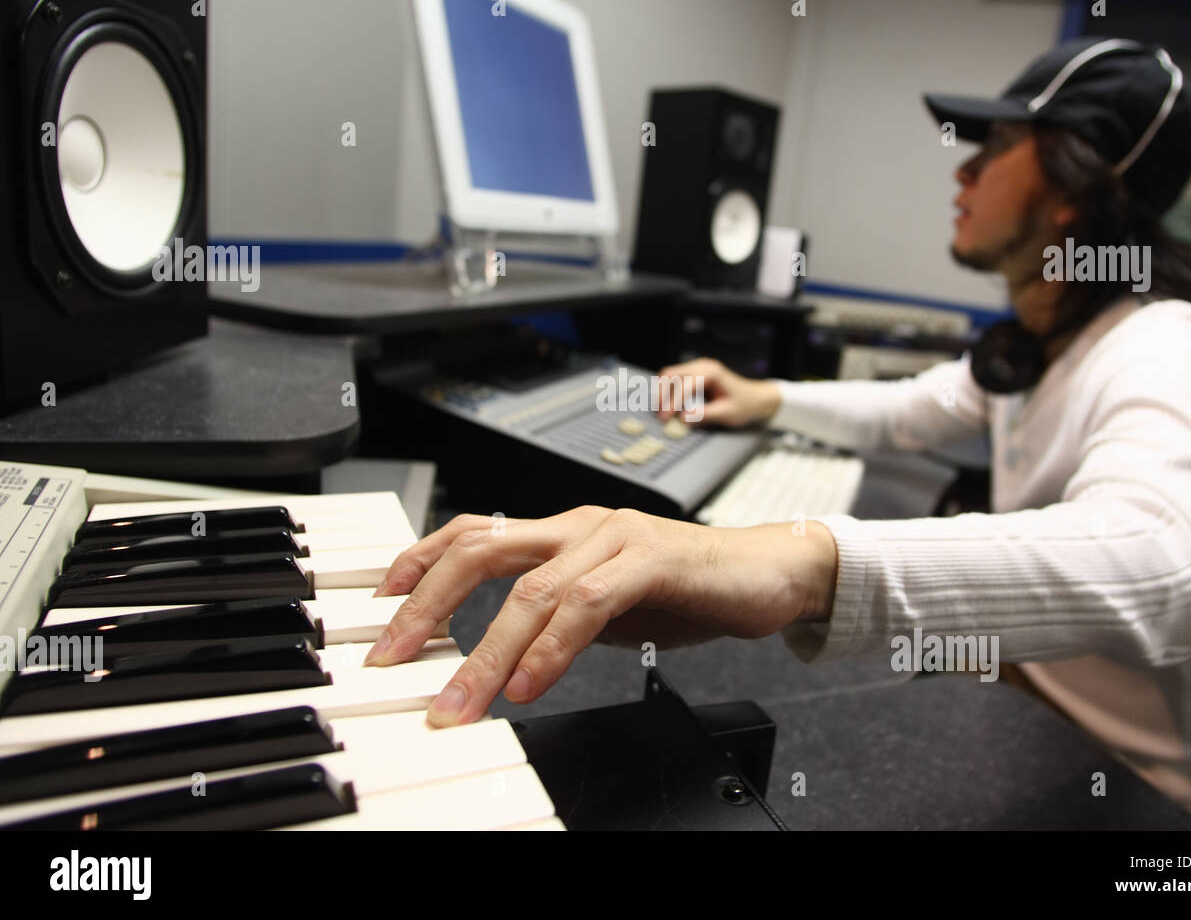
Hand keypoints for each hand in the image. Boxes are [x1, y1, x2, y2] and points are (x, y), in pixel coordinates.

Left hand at [366, 506, 837, 726]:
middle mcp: (580, 525)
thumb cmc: (689, 587)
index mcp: (564, 531)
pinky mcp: (650, 560)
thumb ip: (557, 619)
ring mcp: (614, 536)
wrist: (770, 572)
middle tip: (394, 657)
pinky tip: (528, 683)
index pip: (474, 532)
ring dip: (485, 651)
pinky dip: (550, 648)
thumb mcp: (606, 605)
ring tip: (460, 702)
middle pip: (481, 547)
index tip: (383, 607)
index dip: (420, 562)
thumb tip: (505, 656)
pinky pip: (586, 603)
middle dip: (427, 605)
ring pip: (530, 587)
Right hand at [655, 357, 781, 426]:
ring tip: (663, 411)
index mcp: (711, 373)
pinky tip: (670, 405)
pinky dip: (670, 390)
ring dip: (663, 392)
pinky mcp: (696, 373)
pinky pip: (676, 378)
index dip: (672, 403)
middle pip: (670, 374)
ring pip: (670, 375)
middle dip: (661, 395)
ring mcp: (699, 367)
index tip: (665, 418)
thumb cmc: (745, 405)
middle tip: (659, 415)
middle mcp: (703, 366)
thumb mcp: (727, 414)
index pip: (684, 385)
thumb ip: (704, 415)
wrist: (757, 398)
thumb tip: (683, 419)